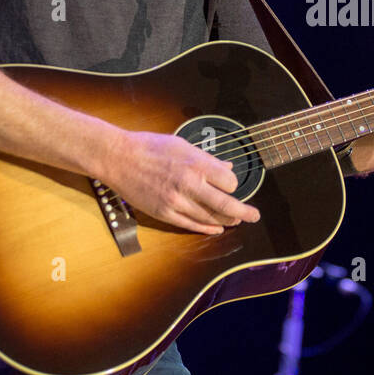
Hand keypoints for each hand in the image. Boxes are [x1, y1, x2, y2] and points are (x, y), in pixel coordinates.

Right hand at [101, 130, 259, 234]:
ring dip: (226, 221)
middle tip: (255, 216)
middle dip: (245, 212)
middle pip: (226, 204)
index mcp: (196, 164)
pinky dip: (206, 228)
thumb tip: (227, 169)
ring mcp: (176, 201)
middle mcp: (189, 184)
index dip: (233, 185)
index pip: (230, 182)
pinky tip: (215, 229)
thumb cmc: (150, 147)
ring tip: (236, 222)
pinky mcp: (164, 213)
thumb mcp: (182, 145)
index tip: (231, 185)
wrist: (118, 158)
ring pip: (209, 217)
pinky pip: (190, 225)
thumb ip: (207, 160)